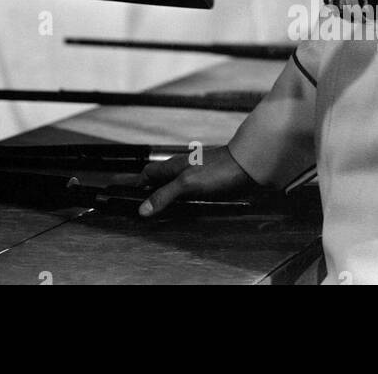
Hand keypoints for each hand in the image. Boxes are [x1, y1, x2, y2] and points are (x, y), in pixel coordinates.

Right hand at [136, 146, 254, 216]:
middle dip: (151, 191)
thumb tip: (142, 209)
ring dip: (168, 196)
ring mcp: (197, 175)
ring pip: (176, 185)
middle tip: (144, 207)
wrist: (249, 166)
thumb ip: (165, 195)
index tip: (129, 196)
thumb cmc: (219, 170)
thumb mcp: (187, 184)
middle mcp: (183, 168)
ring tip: (162, 211)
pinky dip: (185, 200)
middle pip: (161, 179)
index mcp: (174, 166)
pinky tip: (188, 208)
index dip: (138, 184)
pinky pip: (191, 191)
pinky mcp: (211, 182)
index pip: (148, 173)